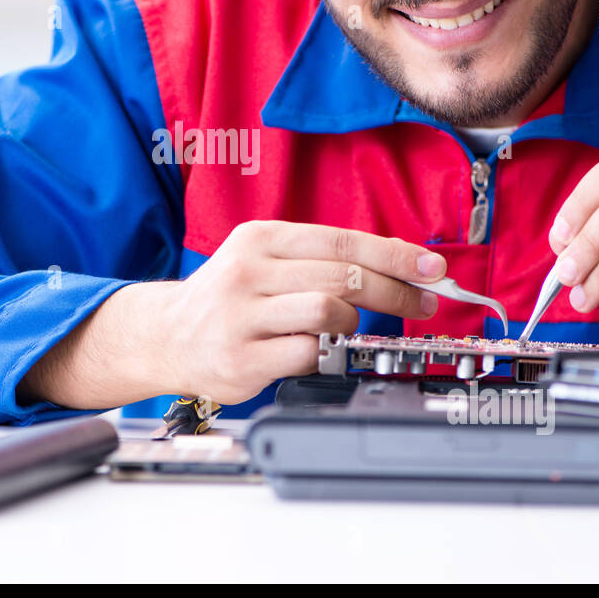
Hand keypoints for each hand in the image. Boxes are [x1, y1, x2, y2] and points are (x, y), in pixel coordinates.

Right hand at [160, 220, 446, 403]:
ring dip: (351, 323)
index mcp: (259, 239)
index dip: (395, 255)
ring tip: (342, 327)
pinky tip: (316, 349)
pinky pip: (308, 353)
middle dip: (396, 290)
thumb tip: (398, 264)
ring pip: (328, 312)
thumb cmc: (229, 298)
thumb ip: (321, 259)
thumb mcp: (265, 261)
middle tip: (423, 302)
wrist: (167, 336)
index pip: (342, 241)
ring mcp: (242, 316)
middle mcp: (248, 272)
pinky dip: (325, 353)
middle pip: (344, 276)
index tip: (431, 268)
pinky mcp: (242, 358)